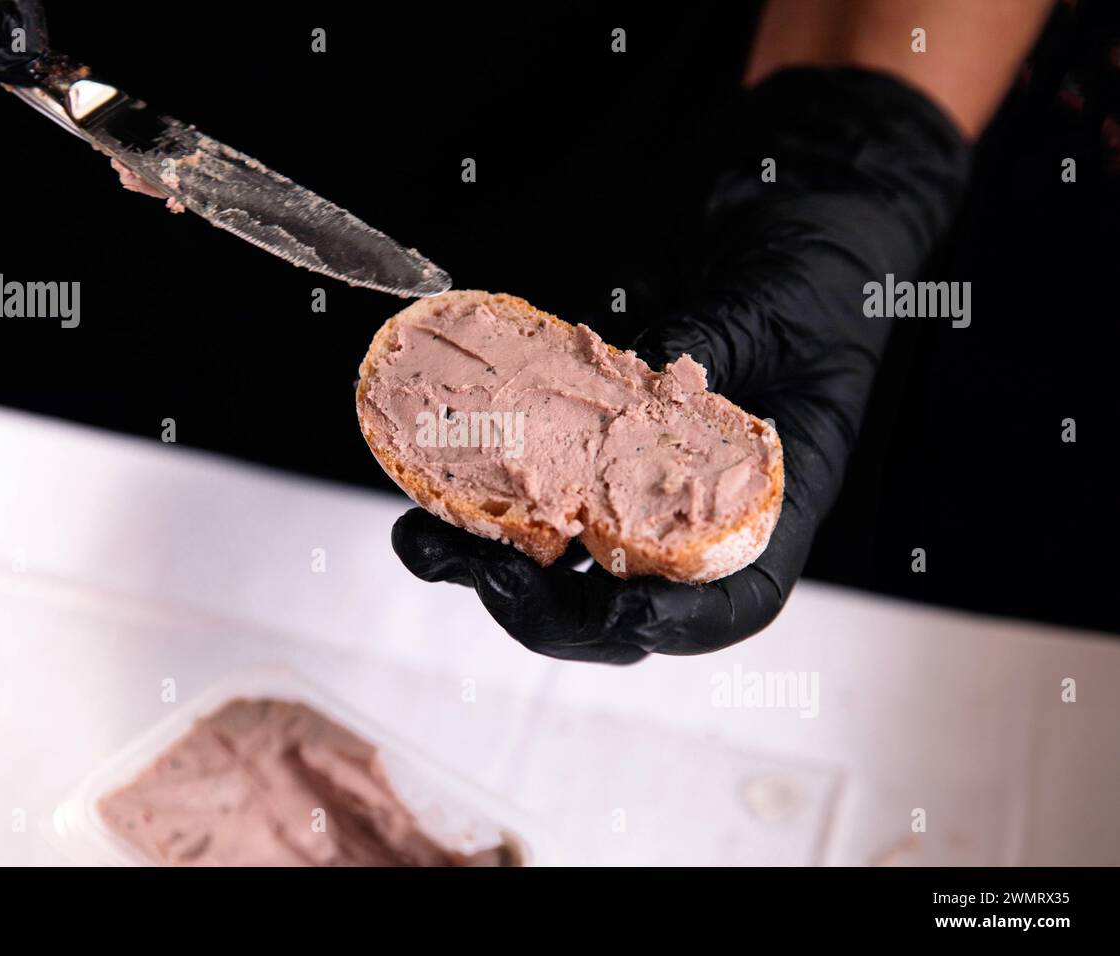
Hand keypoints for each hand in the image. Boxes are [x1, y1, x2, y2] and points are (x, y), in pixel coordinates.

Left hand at [392, 68, 971, 662]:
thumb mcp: (771, 305)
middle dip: (553, 608)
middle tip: (494, 578)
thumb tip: (649, 378)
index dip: (682, 623)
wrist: (787, 222)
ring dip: (486, 565)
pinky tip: (424, 488)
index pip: (737, 597)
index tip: (623, 610)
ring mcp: (638, 484)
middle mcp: (701, 510)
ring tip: (422, 542)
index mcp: (774, 498)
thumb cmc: (813, 274)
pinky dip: (476, 500)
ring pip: (562, 565)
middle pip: (628, 603)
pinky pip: (533, 494)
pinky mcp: (588, 446)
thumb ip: (711, 345)